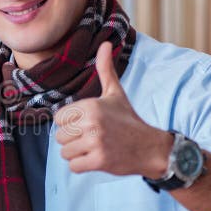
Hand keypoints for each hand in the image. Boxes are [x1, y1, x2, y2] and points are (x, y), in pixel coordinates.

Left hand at [54, 42, 171, 177]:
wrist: (151, 147)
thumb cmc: (128, 120)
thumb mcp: (115, 93)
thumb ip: (105, 70)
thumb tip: (105, 43)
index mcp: (91, 105)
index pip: (59, 119)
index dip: (70, 123)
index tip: (87, 124)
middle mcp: (92, 122)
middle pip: (60, 137)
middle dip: (73, 140)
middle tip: (93, 138)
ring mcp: (95, 142)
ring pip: (65, 153)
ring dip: (77, 154)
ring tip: (95, 148)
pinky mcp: (99, 161)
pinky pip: (74, 167)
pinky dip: (82, 166)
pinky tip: (96, 159)